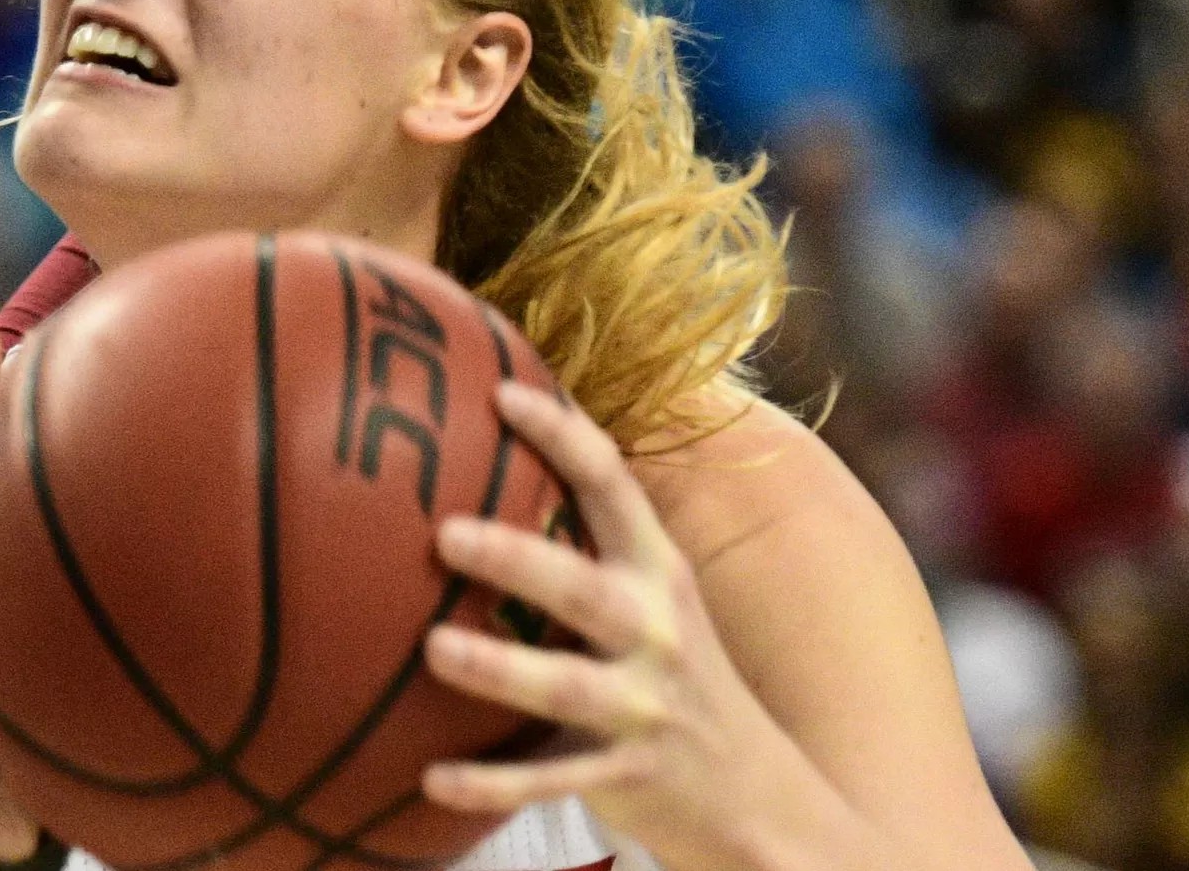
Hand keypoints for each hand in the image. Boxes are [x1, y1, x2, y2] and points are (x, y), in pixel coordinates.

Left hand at [419, 382, 839, 867]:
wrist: (756, 793)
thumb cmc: (672, 669)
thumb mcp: (655, 595)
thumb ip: (589, 538)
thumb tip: (492, 451)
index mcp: (657, 571)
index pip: (612, 486)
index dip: (561, 436)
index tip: (499, 394)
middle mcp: (656, 632)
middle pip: (584, 589)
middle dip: (518, 560)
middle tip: (445, 533)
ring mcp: (644, 708)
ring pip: (568, 686)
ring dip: (501, 669)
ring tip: (434, 646)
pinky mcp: (627, 777)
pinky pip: (552, 781)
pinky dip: (493, 784)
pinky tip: (432, 777)